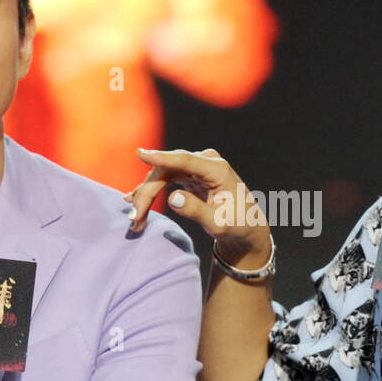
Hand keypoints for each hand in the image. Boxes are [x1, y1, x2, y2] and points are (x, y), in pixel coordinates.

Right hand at [125, 148, 271, 264]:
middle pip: (168, 170)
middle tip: (134, 217)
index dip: (161, 157)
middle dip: (148, 192)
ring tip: (135, 217)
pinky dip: (152, 191)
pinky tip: (135, 200)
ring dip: (147, 194)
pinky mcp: (191, 173)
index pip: (185, 160)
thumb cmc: (237, 226)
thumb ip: (196, 211)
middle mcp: (206, 162)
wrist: (247, 226)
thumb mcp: (218, 224)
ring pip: (163, 174)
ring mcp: (197, 166)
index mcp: (217, 170)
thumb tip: (173, 197)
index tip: (140, 154)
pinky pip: (166, 177)